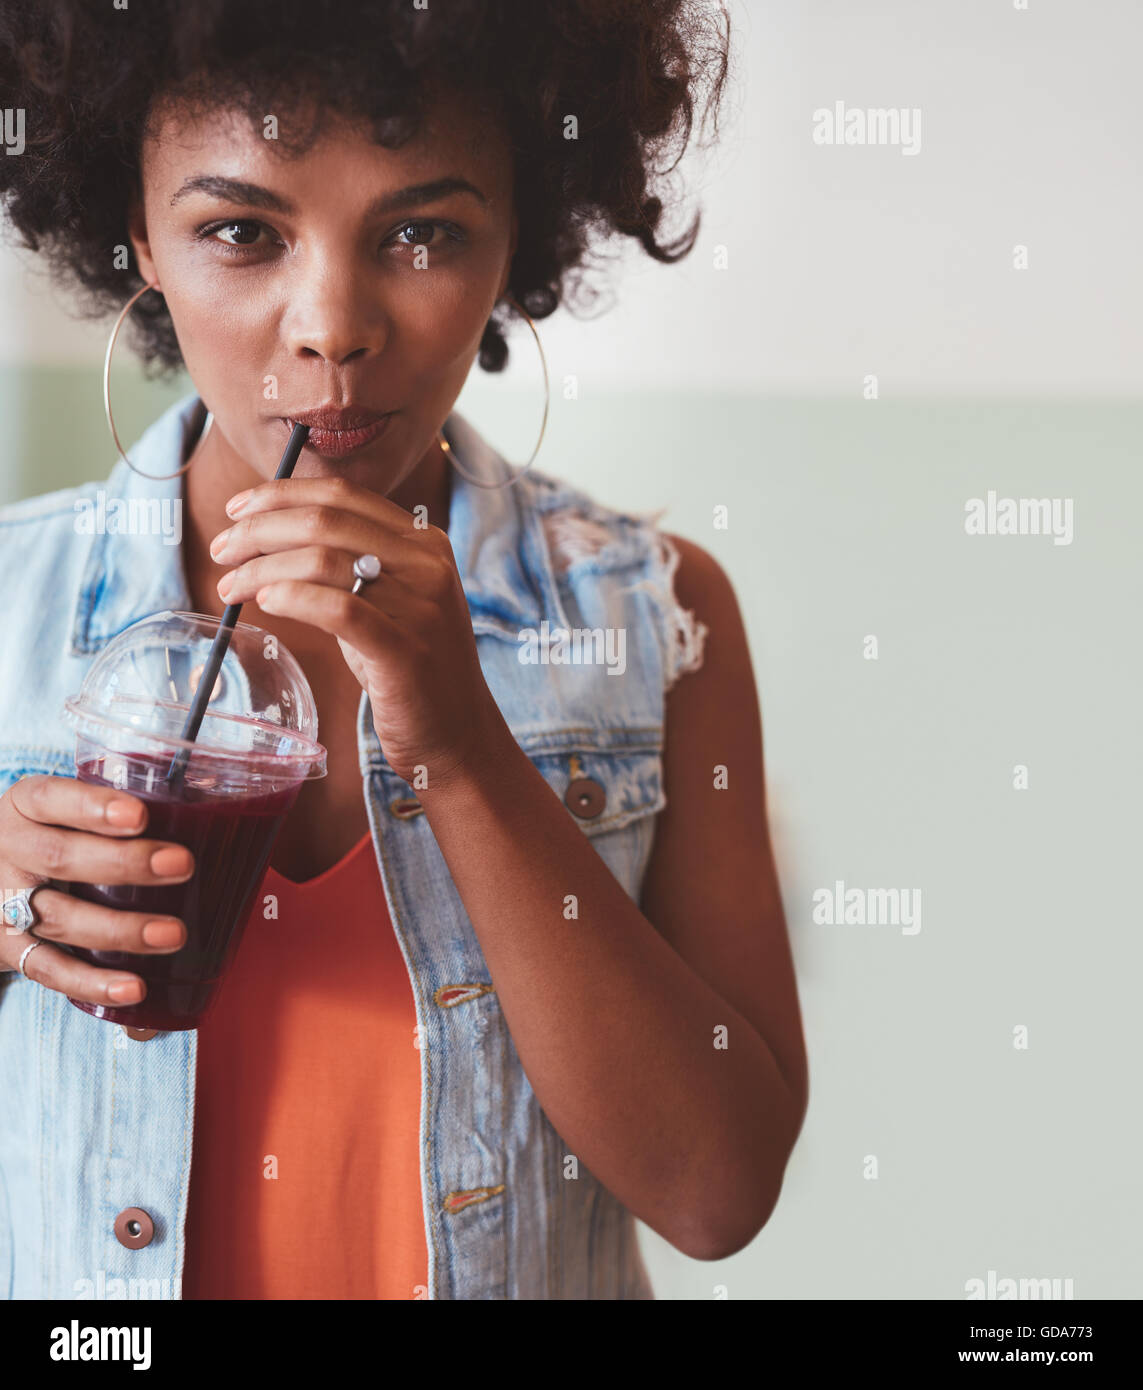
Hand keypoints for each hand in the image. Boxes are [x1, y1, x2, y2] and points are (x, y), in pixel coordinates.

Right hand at [0, 776, 193, 1003]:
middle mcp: (9, 851)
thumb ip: (114, 811)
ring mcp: (3, 904)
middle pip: (60, 857)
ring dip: (121, 930)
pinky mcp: (10, 950)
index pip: (51, 798)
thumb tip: (204, 814)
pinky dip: (92, 982)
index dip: (93, 807)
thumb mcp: (64, 810)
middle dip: (125, 864)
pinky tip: (133, 987)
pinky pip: (49, 970)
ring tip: (173, 934)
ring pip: (61, 917)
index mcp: (25, 806)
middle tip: (182, 865)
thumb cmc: (54, 833)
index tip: (141, 815)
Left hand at [211, 475, 501, 786]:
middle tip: (222, 550)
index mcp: (424, 542)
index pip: (342, 495)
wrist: (456, 734)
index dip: (280, 495)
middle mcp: (427, 565)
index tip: (238, 509)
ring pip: (322, 562)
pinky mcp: (404, 650)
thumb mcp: (388, 601)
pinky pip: (337, 610)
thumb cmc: (407, 667)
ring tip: (230, 588)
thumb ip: (350, 564)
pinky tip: (264, 604)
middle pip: (325, 522)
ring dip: (261, 569)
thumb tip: (272, 533)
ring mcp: (420, 606)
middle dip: (259, 530)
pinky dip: (292, 599)